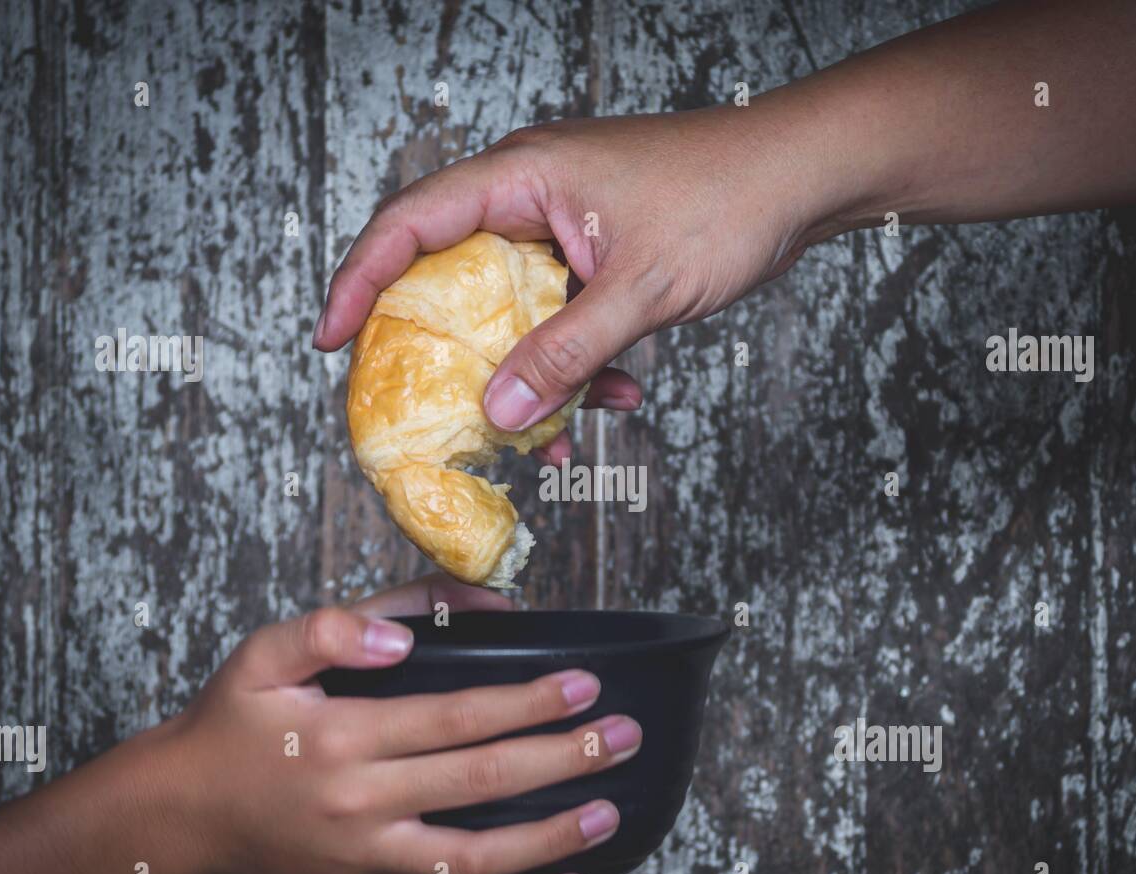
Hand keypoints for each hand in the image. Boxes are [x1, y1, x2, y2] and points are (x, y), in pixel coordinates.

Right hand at [161, 576, 641, 873]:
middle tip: (623, 735)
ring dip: (553, 838)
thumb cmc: (229, 725)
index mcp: (342, 737)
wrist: (179, 815)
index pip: (457, 718)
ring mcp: (368, 860)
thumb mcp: (265, 653)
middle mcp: (362, 804)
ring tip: (612, 811)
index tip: (583, 684)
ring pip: (477, 860)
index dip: (527, 702)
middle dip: (564, 758)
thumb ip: (337, 626)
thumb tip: (408, 637)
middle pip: (483, 784)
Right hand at [312, 106, 846, 460]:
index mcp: (521, 176)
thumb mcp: (640, 290)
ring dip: (528, 374)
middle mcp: (530, 197)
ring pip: (512, 312)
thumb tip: (498, 412)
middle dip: (449, 353)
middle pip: (452, 277)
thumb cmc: (729, 199)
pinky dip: (578, 365)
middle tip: (436, 412)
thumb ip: (566, 354)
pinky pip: (561, 320)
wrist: (807, 177)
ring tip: (552, 434)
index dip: (358, 281)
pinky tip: (615, 403)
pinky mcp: (596, 258)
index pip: (409, 224)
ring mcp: (563, 229)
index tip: (329, 341)